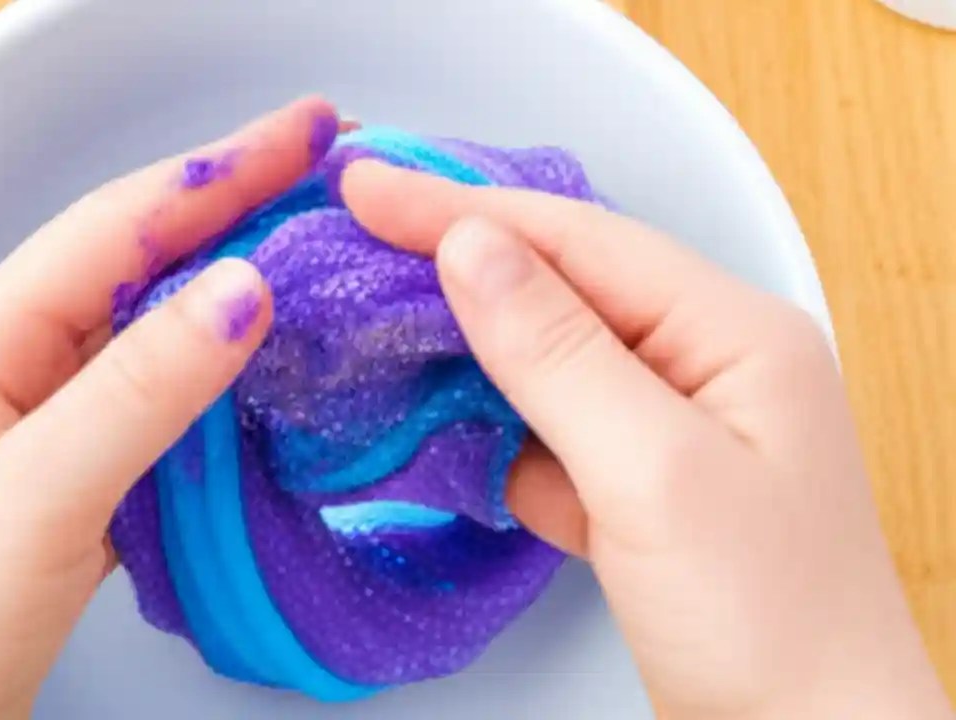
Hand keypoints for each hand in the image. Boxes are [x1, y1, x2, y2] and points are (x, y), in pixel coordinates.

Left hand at [0, 97, 339, 719]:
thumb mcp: (34, 496)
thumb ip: (139, 390)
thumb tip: (243, 287)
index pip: (116, 229)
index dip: (217, 172)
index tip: (306, 132)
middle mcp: (12, 367)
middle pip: (137, 262)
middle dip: (231, 208)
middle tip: (327, 170)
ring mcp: (43, 423)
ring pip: (151, 329)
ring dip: (230, 284)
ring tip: (310, 246)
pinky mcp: (73, 479)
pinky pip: (157, 399)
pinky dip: (218, 373)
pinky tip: (261, 366)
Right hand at [342, 162, 952, 718]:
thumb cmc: (766, 620)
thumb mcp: (654, 473)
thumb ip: (557, 353)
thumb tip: (468, 247)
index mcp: (732, 334)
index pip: (579, 242)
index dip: (464, 209)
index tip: (367, 189)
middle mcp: (703, 365)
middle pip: (561, 288)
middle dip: (460, 265)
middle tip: (355, 240)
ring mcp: (667, 429)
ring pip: (545, 361)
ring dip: (468, 349)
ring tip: (380, 324)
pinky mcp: (634, 489)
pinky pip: (547, 432)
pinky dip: (495, 430)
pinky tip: (448, 431)